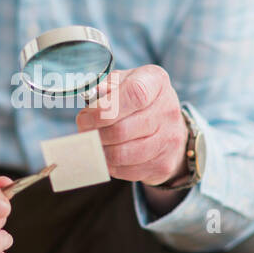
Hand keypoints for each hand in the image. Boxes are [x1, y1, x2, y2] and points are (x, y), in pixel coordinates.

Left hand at [76, 65, 187, 186]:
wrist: (167, 127)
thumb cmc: (137, 101)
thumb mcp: (122, 82)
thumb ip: (105, 87)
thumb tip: (92, 100)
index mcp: (156, 82)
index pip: (134, 95)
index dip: (104, 109)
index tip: (85, 117)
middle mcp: (168, 110)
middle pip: (122, 130)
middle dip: (95, 133)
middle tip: (84, 131)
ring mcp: (169, 139)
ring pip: (122, 154)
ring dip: (100, 151)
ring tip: (94, 143)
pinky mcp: (163, 164)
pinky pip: (126, 171)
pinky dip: (110, 165)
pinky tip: (108, 154)